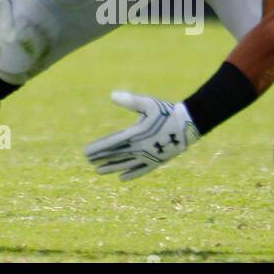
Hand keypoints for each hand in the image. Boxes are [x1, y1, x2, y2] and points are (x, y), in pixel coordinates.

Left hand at [84, 91, 198, 180]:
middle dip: (101, 158)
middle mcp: (140, 148)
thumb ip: (130, 101)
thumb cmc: (166, 111)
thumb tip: (111, 96)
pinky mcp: (157, 162)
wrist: (187, 125)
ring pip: (125, 165)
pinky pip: (141, 170)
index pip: (111, 143)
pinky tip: (121, 178)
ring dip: (111, 168)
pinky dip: (131, 174)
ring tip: (98, 171)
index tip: (86, 153)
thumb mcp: (147, 104)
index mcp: (136, 134)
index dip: (98, 148)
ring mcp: (149, 157)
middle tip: (87, 161)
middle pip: (116, 155)